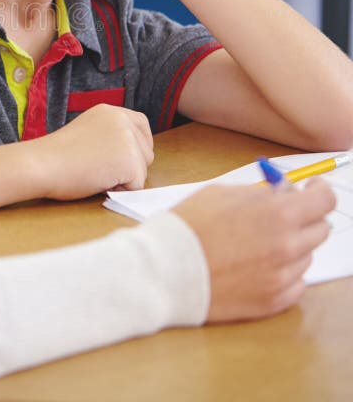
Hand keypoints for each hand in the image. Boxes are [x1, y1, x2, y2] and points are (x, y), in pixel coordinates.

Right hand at [32, 104, 153, 199]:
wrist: (42, 164)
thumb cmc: (55, 156)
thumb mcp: (87, 133)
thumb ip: (108, 135)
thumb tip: (128, 154)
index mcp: (110, 111)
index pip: (141, 125)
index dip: (136, 145)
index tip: (121, 159)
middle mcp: (122, 120)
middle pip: (146, 151)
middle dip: (130, 165)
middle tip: (99, 168)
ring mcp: (128, 139)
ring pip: (142, 170)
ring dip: (123, 179)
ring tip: (95, 173)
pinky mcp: (130, 160)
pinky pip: (136, 186)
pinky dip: (120, 190)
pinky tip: (98, 181)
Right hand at [174, 178, 335, 321]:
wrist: (166, 268)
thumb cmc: (187, 227)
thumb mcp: (220, 193)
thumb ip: (258, 193)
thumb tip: (282, 193)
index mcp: (276, 214)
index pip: (324, 200)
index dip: (319, 191)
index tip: (312, 190)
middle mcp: (287, 246)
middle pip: (321, 229)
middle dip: (304, 218)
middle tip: (281, 215)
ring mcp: (283, 277)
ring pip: (306, 256)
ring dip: (290, 245)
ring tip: (255, 243)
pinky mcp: (274, 300)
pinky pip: (295, 282)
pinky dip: (282, 271)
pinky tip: (255, 265)